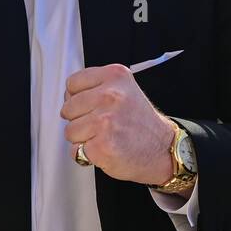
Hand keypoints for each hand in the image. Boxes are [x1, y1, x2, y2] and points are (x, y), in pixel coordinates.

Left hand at [60, 64, 175, 185]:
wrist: (163, 149)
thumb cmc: (141, 123)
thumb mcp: (124, 90)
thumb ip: (97, 87)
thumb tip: (68, 96)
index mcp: (115, 76)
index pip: (72, 84)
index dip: (77, 99)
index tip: (91, 106)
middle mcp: (110, 95)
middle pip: (67, 108)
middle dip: (79, 120)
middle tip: (102, 125)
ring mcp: (105, 120)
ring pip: (70, 131)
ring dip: (83, 139)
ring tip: (105, 136)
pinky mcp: (102, 145)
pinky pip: (75, 150)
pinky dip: (87, 154)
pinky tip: (106, 148)